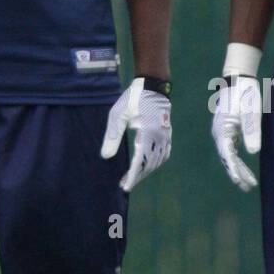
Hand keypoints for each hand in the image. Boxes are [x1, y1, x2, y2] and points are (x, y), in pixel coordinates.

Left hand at [101, 77, 171, 192]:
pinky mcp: (167, 133)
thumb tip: (105, 156)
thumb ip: (112, 135)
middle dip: (137, 176)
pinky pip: (164, 154)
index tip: (125, 186)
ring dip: (145, 171)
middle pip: (149, 164)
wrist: (153, 86)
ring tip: (132, 177)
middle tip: (124, 185)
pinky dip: (155, 163)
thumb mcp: (118, 114)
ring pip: (157, 160)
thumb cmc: (133, 98)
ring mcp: (166, 135)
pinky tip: (146, 166)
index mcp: (148, 132)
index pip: (140, 160)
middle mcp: (160, 136)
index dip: (133, 175)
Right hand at [212, 74, 261, 190]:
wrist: (238, 79)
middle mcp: (218, 132)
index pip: (227, 155)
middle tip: (248, 187)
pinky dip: (237, 158)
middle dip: (237, 173)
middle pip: (227, 158)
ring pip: (228, 154)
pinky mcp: (226, 128)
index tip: (241, 183)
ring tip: (249, 181)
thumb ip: (252, 133)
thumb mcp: (252, 114)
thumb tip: (253, 153)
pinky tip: (244, 165)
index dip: (234, 170)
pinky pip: (230, 148)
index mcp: (223, 130)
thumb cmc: (246, 95)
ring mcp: (221, 130)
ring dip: (238, 167)